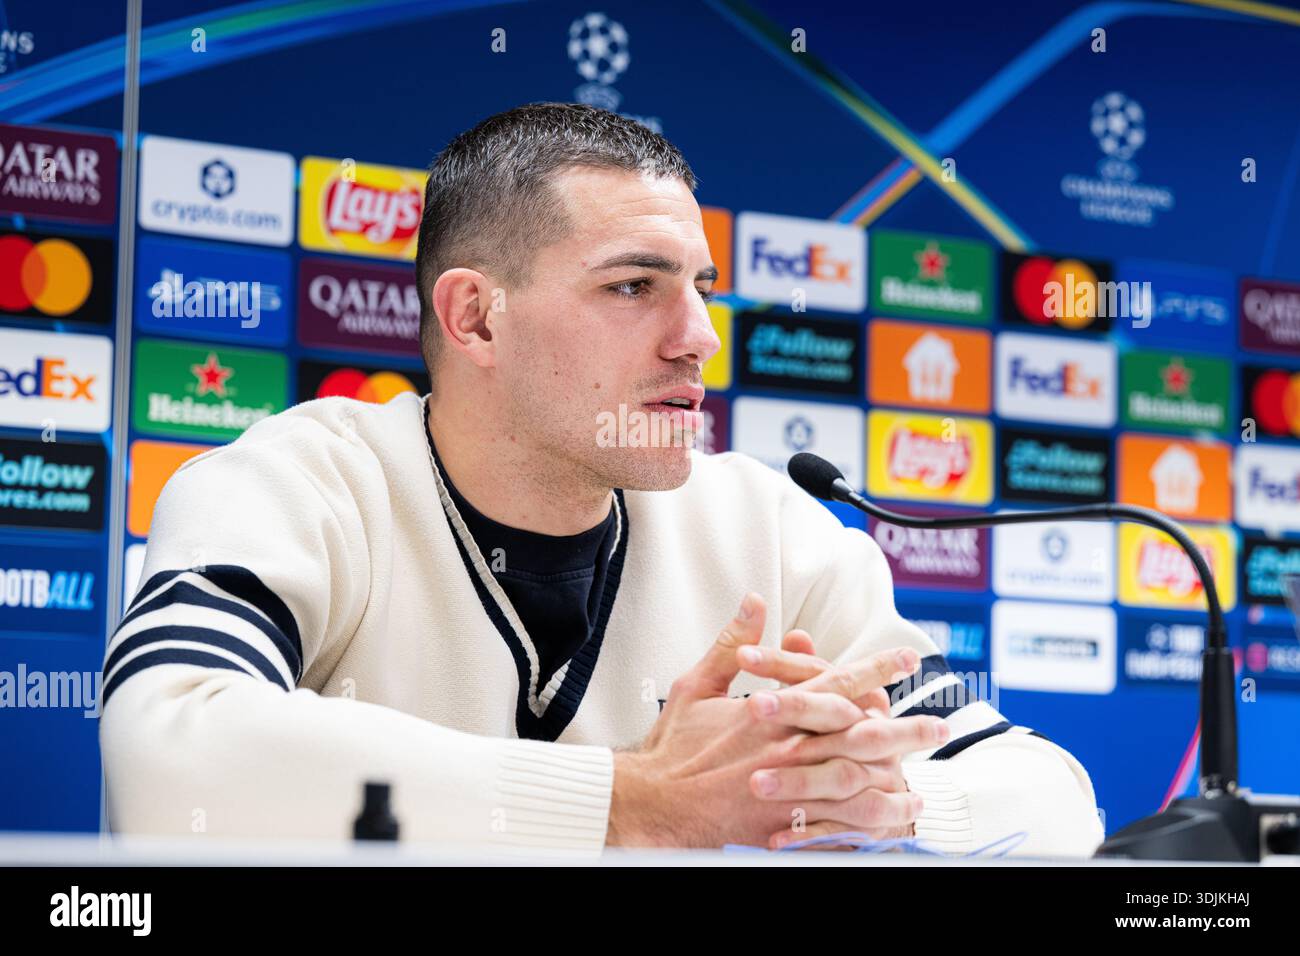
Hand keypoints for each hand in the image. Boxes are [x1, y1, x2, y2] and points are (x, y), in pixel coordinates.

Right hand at [607, 593, 939, 848]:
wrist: (652, 805)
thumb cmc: (671, 749)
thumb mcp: (697, 685)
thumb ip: (732, 643)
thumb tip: (755, 602)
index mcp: (773, 711)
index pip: (838, 682)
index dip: (877, 668)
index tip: (907, 658)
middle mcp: (790, 749)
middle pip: (863, 735)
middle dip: (905, 729)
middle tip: (938, 726)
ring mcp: (790, 791)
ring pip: (858, 783)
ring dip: (895, 783)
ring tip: (922, 788)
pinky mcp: (783, 828)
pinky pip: (836, 827)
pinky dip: (866, 826)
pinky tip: (885, 827)